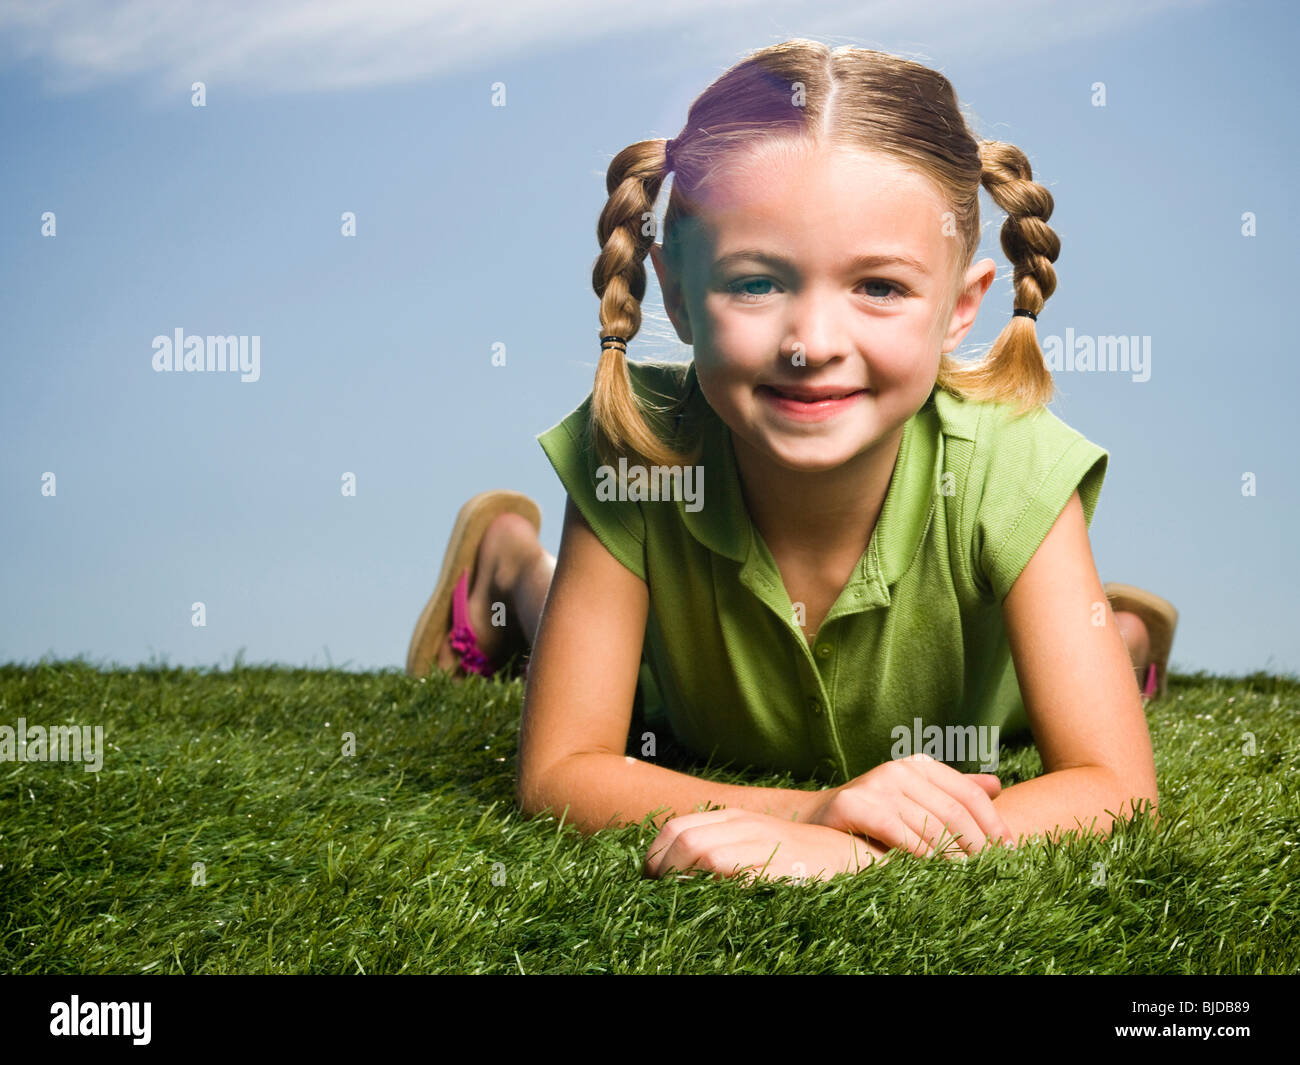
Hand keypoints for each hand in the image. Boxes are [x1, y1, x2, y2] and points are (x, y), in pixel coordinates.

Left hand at [642, 808, 889, 883]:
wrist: (853, 855)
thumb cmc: (803, 856)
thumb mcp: (758, 841)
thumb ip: (724, 844)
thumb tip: (679, 870)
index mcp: (734, 818)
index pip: (676, 828)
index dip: (656, 856)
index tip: (653, 881)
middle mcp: (744, 826)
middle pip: (682, 840)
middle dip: (662, 870)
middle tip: (661, 897)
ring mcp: (761, 845)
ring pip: (702, 854)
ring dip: (684, 881)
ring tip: (682, 904)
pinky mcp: (778, 868)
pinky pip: (734, 877)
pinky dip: (717, 891)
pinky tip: (714, 909)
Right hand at [807, 753, 1014, 858]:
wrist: (816, 820)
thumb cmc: (874, 814)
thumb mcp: (914, 797)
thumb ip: (953, 790)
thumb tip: (997, 784)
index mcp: (917, 765)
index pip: (969, 794)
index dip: (994, 824)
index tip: (1010, 853)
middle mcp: (898, 770)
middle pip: (955, 812)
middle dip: (979, 846)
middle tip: (992, 872)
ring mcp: (876, 785)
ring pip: (932, 827)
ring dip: (955, 857)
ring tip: (969, 878)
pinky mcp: (855, 804)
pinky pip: (902, 835)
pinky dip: (923, 857)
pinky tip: (935, 873)